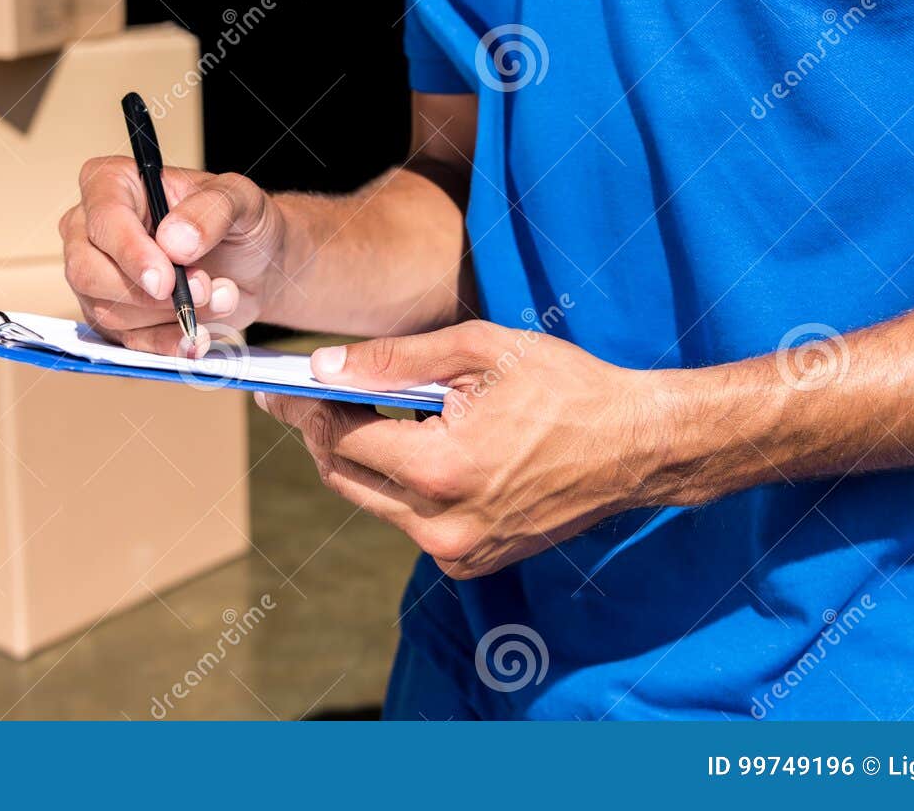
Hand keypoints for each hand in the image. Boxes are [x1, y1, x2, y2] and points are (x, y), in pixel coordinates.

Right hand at [60, 156, 287, 352]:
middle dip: (149, 294)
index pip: (103, 218)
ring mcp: (97, 276)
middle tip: (204, 288)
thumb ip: (211, 210)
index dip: (130, 252)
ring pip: (109, 311)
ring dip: (170, 316)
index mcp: (113, 184)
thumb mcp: (241, 199)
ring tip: (219, 296)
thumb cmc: (239, 221)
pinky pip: (126, 342)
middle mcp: (91, 229)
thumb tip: (173, 241)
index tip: (166, 280)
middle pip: (88, 272)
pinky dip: (166, 344)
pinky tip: (196, 340)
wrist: (253, 265)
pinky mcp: (113, 316)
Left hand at [257, 321, 709, 578]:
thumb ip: (392, 361)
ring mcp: (458, 552)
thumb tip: (322, 368)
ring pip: (375, 502)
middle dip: (320, 434)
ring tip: (361, 409)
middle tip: (302, 397)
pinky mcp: (472, 562)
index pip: (342, 439)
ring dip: (361, 457)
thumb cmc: (564, 386)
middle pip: (346, 477)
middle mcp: (441, 524)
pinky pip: (410, 520)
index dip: (305, 408)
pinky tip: (414, 443)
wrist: (635, 447)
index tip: (278, 387)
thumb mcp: (478, 351)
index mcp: (440, 470)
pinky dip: (400, 483)